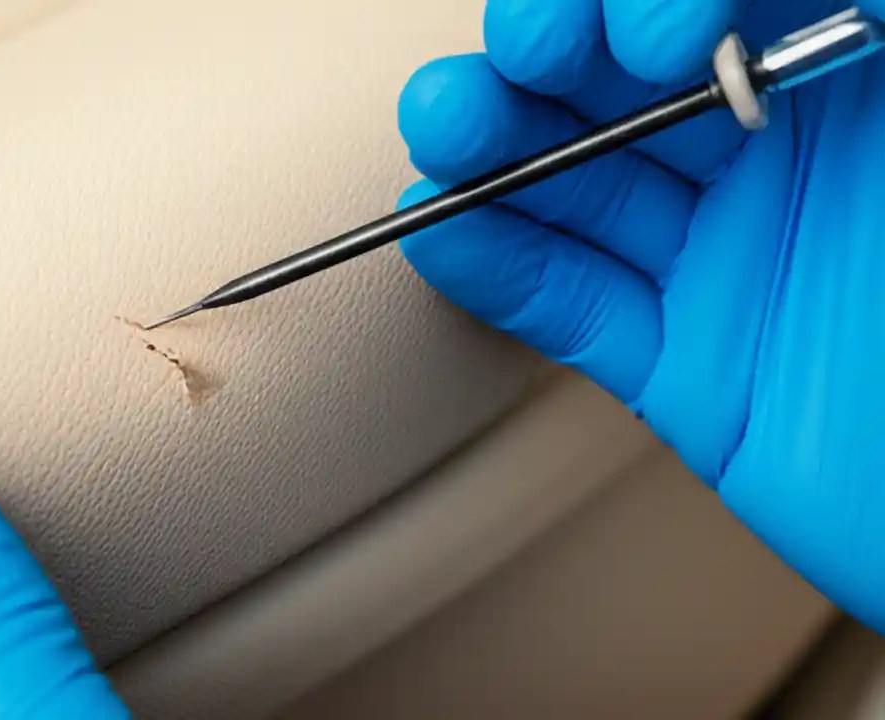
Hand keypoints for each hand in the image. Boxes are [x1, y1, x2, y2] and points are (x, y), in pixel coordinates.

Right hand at [397, 0, 884, 629]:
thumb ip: (866, 36)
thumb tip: (762, 5)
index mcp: (853, 100)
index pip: (707, 18)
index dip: (640, 8)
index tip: (645, 32)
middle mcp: (783, 178)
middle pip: (624, 97)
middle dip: (548, 67)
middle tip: (518, 61)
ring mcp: (728, 275)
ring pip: (584, 199)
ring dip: (497, 159)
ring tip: (446, 131)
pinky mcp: (691, 376)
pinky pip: (581, 316)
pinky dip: (505, 277)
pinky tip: (448, 232)